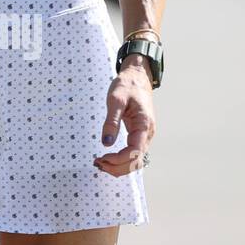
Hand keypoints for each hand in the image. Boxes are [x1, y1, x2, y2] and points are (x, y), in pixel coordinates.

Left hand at [95, 60, 154, 175]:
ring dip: (119, 166)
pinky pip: (133, 154)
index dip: (119, 159)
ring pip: (135, 161)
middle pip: (136, 161)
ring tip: (100, 163)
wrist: (137, 77)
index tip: (102, 157)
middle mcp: (147, 134)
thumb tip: (106, 143)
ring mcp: (144, 136)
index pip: (135, 152)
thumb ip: (111, 122)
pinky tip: (108, 159)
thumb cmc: (127, 86)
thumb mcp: (116, 100)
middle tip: (97, 163)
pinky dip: (121, 161)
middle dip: (117, 167)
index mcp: (144, 125)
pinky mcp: (139, 135)